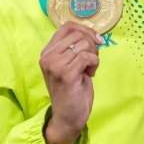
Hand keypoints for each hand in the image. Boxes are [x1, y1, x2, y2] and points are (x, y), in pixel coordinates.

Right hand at [39, 22, 101, 143]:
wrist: (67, 117)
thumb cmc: (72, 91)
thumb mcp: (71, 64)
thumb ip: (76, 48)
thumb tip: (95, 35)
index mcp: (47, 52)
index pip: (66, 26)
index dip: (85, 29)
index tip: (96, 40)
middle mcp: (47, 56)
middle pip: (77, 34)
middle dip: (91, 45)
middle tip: (91, 61)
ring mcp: (54, 65)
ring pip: (84, 44)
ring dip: (93, 56)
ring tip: (88, 70)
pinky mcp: (65, 74)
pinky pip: (88, 57)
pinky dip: (94, 64)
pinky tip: (89, 75)